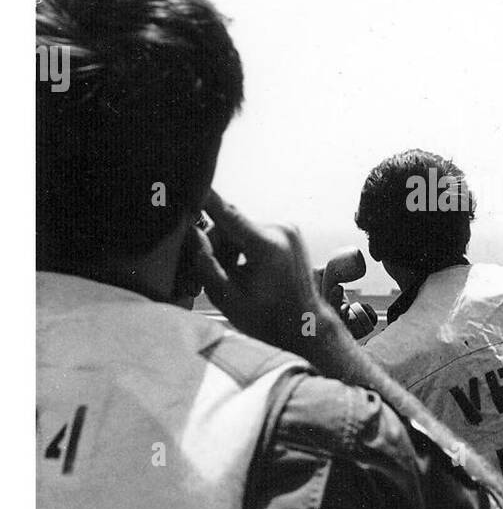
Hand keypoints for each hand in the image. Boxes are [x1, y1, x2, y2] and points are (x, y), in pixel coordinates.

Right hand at [194, 190, 325, 353]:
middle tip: (215, 274)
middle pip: (230, 227)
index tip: (194, 183)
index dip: (207, 198)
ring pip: (240, 230)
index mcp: (268, 246)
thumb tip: (191, 236)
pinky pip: (253, 232)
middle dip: (217, 247)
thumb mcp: (229, 298)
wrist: (304, 325)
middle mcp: (281, 231)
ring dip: (229, 249)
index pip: (228, 215)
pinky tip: (247, 271)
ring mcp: (288, 229)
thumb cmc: (270, 319)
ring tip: (235, 278)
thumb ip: (206, 265)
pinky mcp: (288, 232)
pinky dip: (243, 248)